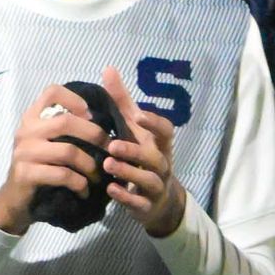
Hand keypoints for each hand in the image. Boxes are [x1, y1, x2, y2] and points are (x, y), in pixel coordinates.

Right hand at [0, 84, 109, 236]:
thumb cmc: (39, 167)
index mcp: (32, 118)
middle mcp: (25, 131)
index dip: (75, 99)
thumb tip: (97, 117)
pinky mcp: (26, 173)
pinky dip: (80, 184)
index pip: (51, 92)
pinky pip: (63, 175)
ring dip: (90, 165)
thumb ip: (64, 127)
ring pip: (68, 151)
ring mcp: (24, 152)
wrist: (15, 199)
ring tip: (99, 176)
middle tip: (109, 149)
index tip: (89, 115)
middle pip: (66, 121)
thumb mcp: (47, 142)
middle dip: (95, 135)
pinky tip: (84, 190)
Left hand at [99, 64, 186, 236]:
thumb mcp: (132, 130)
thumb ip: (122, 102)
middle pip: (155, 157)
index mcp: (158, 144)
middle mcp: (161, 164)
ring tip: (108, 165)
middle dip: (135, 151)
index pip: (167, 131)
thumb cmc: (141, 156)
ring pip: (148, 179)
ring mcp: (155, 186)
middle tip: (113, 145)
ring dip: (128, 172)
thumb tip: (108, 68)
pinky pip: (138, 202)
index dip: (155, 123)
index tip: (138, 115)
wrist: (156, 200)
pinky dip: (126, 196)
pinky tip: (110, 190)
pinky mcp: (146, 205)